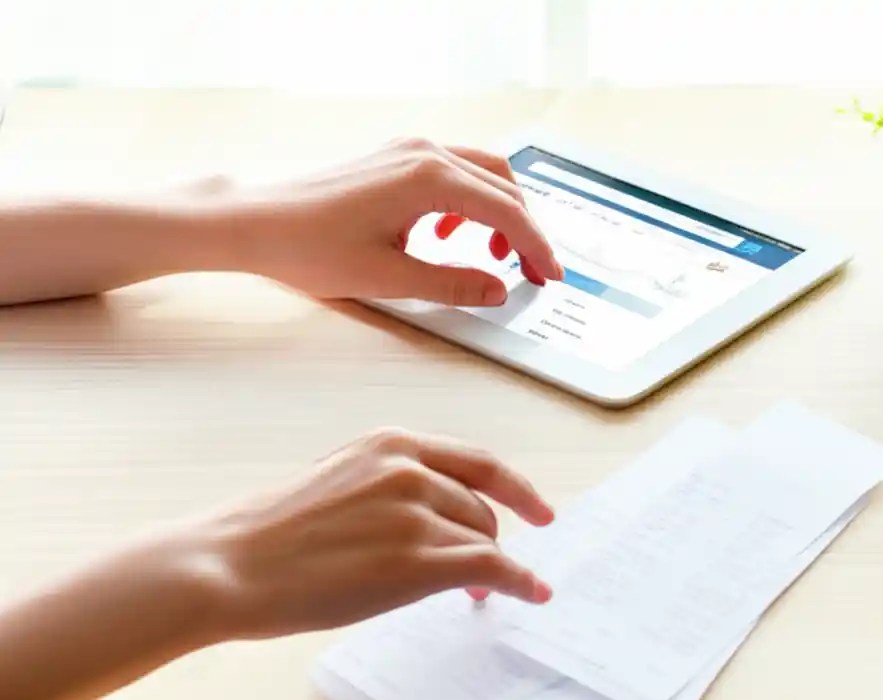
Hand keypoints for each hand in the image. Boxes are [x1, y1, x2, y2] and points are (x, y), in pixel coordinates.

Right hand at [0, 429, 554, 699]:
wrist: (229, 564)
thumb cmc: (269, 533)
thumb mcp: (340, 482)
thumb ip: (390, 487)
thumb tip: (431, 515)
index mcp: (390, 444)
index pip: (477, 462)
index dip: (516, 488)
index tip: (538, 508)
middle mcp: (410, 469)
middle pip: (481, 508)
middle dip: (487, 539)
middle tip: (485, 569)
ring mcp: (416, 513)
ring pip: (482, 539)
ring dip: (488, 567)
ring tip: (477, 591)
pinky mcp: (418, 559)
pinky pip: (491, 565)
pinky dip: (519, 580)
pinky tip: (528, 591)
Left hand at [238, 138, 564, 305]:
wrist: (256, 222)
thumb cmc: (308, 245)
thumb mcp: (390, 278)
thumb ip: (453, 284)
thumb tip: (496, 289)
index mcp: (429, 179)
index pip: (506, 210)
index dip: (536, 246)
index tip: (551, 274)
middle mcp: (424, 154)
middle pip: (504, 185)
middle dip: (526, 229)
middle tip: (536, 270)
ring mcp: (409, 151)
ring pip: (483, 173)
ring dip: (501, 211)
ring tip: (498, 254)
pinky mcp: (395, 158)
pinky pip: (455, 172)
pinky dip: (471, 201)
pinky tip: (451, 234)